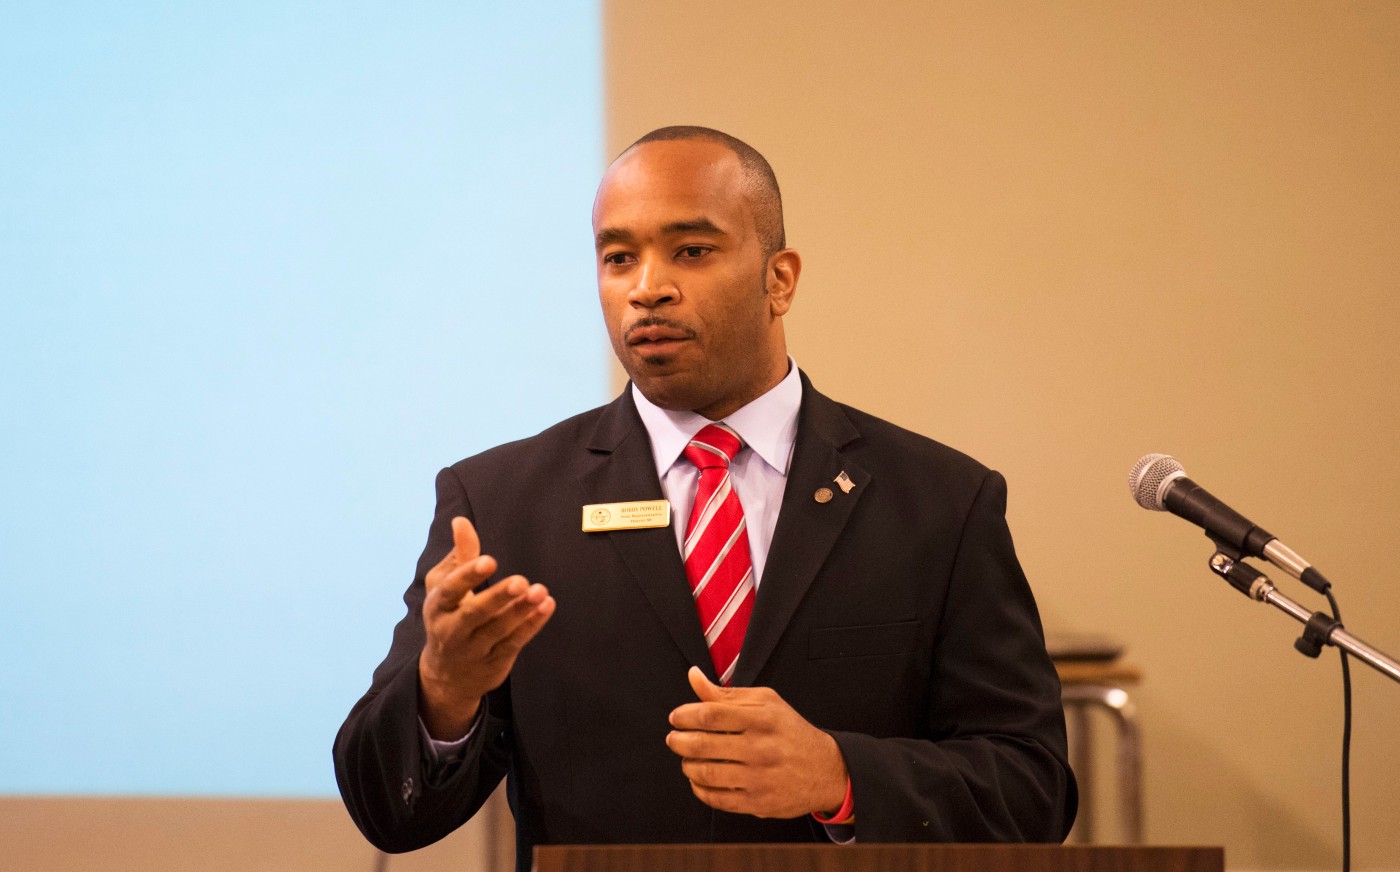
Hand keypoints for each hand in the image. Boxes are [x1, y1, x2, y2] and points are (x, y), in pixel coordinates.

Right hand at [418, 516, 554, 738]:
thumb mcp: (446, 586)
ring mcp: (473, 649)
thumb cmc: (449, 616)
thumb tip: (461, 520)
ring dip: (521, 610)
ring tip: (540, 591)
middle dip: (498, 597)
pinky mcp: (494, 662)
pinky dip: (531, 624)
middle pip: (475, 614)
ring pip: (498, 630)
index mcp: (438, 606)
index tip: (490, 561)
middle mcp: (452, 630)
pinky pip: (515, 642)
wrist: (447, 675)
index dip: (468, 575)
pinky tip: (546, 605)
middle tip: (520, 581)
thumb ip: (460, 554)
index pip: (450, 590)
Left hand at [665, 667, 848, 818]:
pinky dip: (699, 789)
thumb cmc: (790, 731)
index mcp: (762, 718)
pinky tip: (699, 779)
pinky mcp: (758, 803)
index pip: (711, 714)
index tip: (676, 717)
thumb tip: (693, 675)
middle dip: (678, 741)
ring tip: (687, 758)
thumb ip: (726, 693)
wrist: (826, 770)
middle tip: (673, 738)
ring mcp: (759, 778)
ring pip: (705, 773)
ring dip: (687, 765)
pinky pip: (716, 799)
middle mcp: (761, 748)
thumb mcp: (765, 703)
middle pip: (703, 744)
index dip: (685, 715)